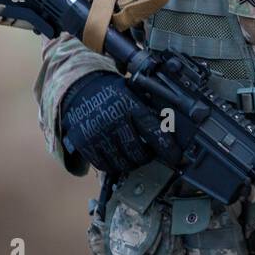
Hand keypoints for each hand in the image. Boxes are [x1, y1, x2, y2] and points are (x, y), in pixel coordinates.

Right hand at [59, 73, 181, 176]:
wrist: (79, 88)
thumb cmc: (111, 92)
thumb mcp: (133, 93)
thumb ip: (149, 109)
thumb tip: (172, 130)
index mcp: (129, 104)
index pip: (153, 131)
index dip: (168, 148)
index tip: (176, 156)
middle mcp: (112, 119)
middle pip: (139, 152)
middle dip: (148, 156)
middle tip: (150, 152)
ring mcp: (97, 133)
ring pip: (123, 163)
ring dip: (132, 162)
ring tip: (133, 153)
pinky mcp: (84, 144)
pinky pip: (105, 166)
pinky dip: (114, 164)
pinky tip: (117, 154)